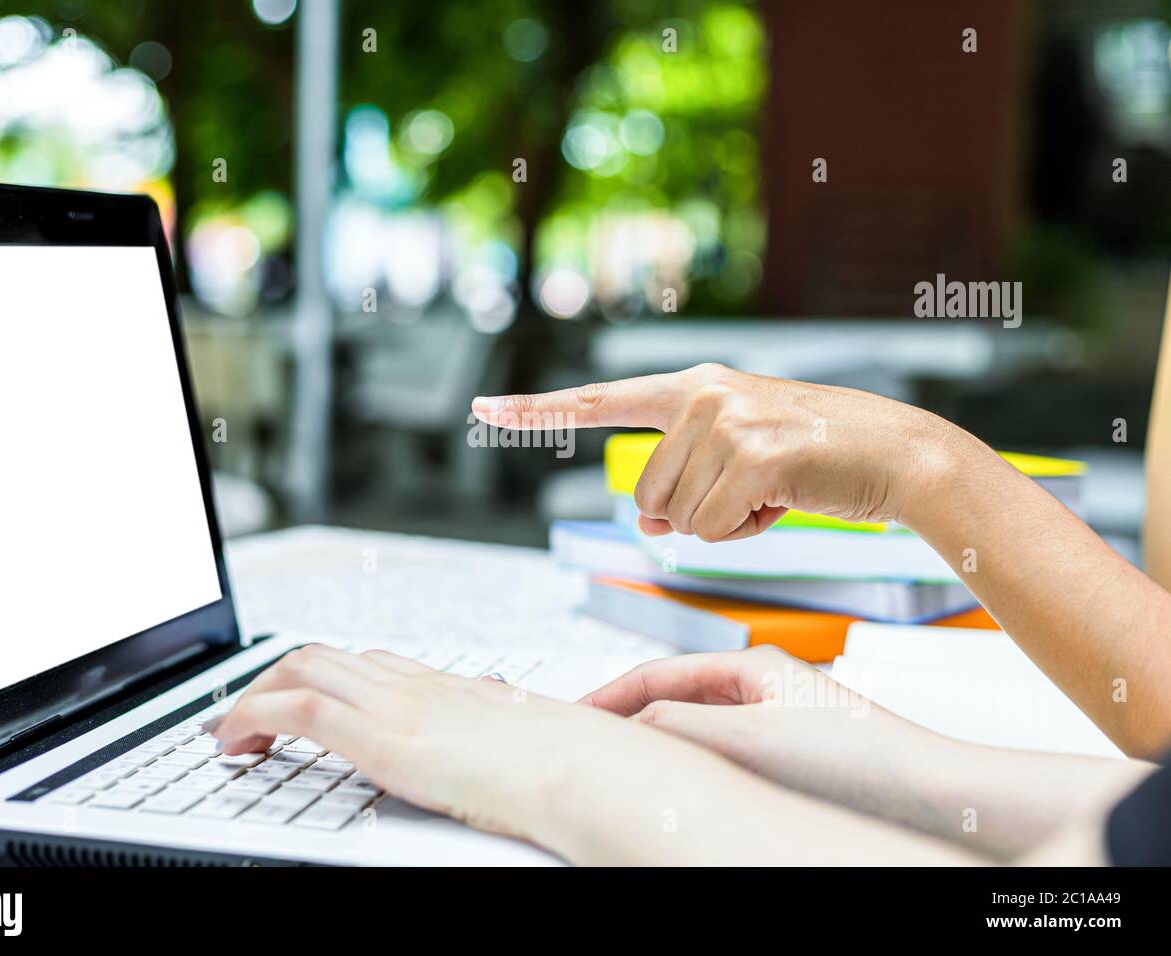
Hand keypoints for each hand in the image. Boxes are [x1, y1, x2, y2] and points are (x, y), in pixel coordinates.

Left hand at [205, 644, 723, 854]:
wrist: (580, 768)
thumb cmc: (567, 761)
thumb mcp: (524, 744)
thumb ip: (497, 738)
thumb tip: (503, 755)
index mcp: (448, 688)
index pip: (368, 662)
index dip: (324, 675)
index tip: (302, 695)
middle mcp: (416, 685)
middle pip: (324, 656)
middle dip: (275, 679)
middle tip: (250, 716)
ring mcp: (396, 705)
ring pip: (299, 669)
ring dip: (253, 696)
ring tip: (232, 734)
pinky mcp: (381, 736)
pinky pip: (296, 709)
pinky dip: (250, 717)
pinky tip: (235, 743)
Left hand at [472, 363, 966, 539]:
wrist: (898, 455)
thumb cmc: (817, 460)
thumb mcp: (740, 459)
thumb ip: (683, 478)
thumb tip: (647, 519)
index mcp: (692, 386)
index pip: (598, 400)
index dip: (537, 411)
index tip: (482, 411)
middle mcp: (701, 392)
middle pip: (646, 495)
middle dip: (693, 513)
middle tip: (755, 490)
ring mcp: (726, 418)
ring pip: (677, 517)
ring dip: (725, 523)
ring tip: (776, 489)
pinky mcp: (752, 453)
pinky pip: (711, 529)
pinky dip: (747, 533)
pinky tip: (787, 501)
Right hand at [582, 646, 933, 805]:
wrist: (928, 792)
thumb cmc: (857, 755)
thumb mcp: (749, 735)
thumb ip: (681, 723)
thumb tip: (631, 722)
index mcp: (753, 665)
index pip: (660, 672)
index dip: (612, 694)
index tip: (577, 715)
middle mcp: (764, 687)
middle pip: (677, 698)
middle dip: (633, 717)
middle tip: (593, 741)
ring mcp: (777, 722)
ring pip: (700, 728)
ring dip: (664, 742)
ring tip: (631, 764)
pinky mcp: (791, 754)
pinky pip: (725, 751)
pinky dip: (695, 763)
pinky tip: (687, 785)